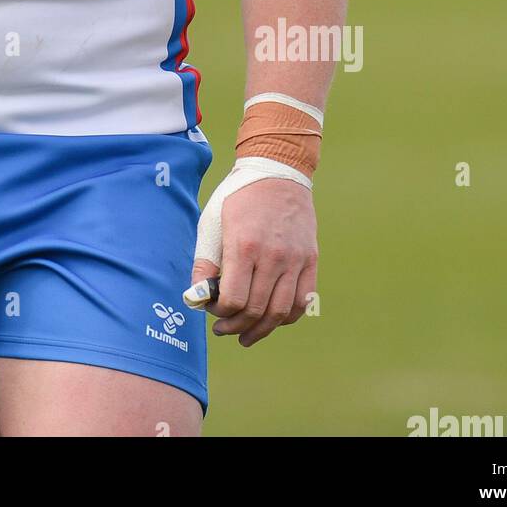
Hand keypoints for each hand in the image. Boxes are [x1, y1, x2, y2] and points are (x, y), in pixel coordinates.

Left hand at [189, 178, 315, 347]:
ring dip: (261, 330)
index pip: (232, 299)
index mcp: (244, 246)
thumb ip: (205, 262)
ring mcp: (295, 260)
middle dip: (235, 326)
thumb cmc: (239, 198)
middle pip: (256, 310)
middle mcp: (273, 256)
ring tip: (245, 335)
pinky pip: (302, 302)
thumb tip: (196, 297)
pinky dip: (286, 317)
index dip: (218, 312)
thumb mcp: (212, 223)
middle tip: (223, 330)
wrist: (277, 172)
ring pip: (280, 312)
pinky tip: (271, 320)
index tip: (211, 308)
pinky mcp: (311, 260)